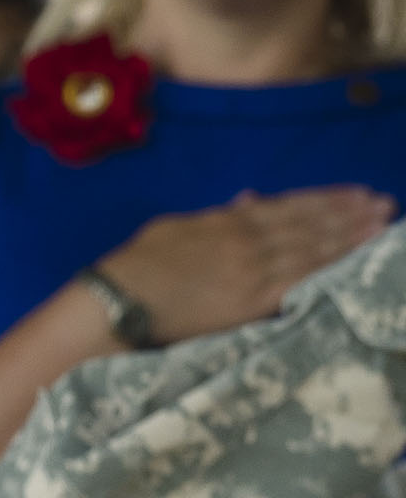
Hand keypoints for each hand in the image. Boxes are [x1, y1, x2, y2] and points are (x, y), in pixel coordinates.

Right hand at [101, 185, 396, 342]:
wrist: (118, 303)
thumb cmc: (136, 268)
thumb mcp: (173, 229)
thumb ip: (216, 217)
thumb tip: (250, 201)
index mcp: (226, 222)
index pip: (287, 207)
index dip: (324, 200)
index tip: (355, 194)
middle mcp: (246, 242)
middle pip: (309, 225)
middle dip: (349, 214)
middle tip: (384, 204)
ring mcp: (252, 272)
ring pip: (312, 250)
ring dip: (350, 236)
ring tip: (380, 224)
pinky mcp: (252, 302)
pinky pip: (301, 281)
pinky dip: (330, 267)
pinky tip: (353, 259)